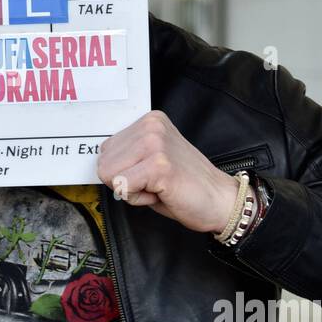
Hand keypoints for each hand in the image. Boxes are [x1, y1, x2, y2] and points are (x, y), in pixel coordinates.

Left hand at [96, 110, 240, 233]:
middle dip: (124, 181)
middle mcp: (151, 126)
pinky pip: (123, 188)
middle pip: (104, 163)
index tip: (150, 175)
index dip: (123, 171)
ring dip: (131, 190)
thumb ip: (129, 155)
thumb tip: (102, 163)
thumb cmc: (185, 185)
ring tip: (158, 187)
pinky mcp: (159, 165)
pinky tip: (162, 193)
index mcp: (149, 121)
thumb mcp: (151, 160)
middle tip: (155, 183)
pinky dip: (138, 199)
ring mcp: (155, 144)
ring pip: (110, 175)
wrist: (220, 200)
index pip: (106, 150)